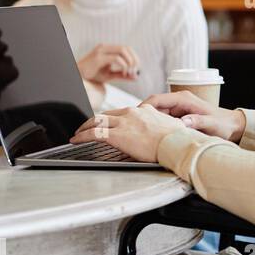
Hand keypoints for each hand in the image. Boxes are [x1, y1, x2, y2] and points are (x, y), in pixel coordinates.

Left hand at [70, 104, 185, 161]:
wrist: (177, 144)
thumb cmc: (178, 140)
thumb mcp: (172, 127)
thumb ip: (163, 126)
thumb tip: (166, 132)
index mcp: (146, 110)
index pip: (125, 112)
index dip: (115, 118)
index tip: (112, 123)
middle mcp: (132, 113)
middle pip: (107, 114)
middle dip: (94, 120)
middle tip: (87, 126)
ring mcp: (124, 123)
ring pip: (96, 120)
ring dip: (84, 127)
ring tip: (78, 133)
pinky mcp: (117, 135)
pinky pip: (93, 133)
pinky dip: (82, 136)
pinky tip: (76, 140)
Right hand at [77, 44, 139, 83]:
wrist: (78, 77)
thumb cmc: (93, 75)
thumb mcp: (110, 75)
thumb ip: (123, 75)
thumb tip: (137, 77)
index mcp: (108, 49)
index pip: (127, 48)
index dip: (134, 57)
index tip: (136, 69)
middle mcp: (104, 47)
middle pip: (126, 48)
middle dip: (134, 59)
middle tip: (135, 71)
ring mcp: (100, 51)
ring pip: (123, 50)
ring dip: (130, 62)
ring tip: (129, 72)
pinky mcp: (98, 58)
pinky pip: (116, 58)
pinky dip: (124, 65)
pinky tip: (124, 73)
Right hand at [142, 91, 246, 142]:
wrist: (233, 126)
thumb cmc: (224, 124)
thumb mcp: (212, 124)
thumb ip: (198, 122)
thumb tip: (182, 121)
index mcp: (184, 99)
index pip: (157, 99)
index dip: (143, 107)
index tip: (133, 118)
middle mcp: (179, 102)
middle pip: (153, 106)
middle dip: (142, 116)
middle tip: (132, 128)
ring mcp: (178, 109)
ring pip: (156, 114)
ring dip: (148, 122)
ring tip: (138, 133)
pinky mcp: (179, 117)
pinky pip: (163, 120)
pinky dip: (156, 126)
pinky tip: (151, 136)